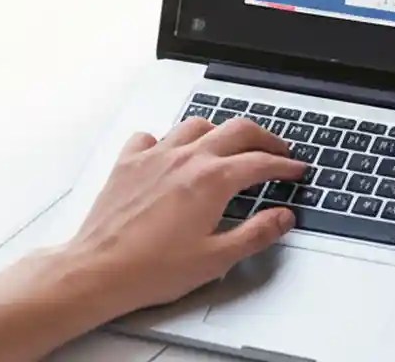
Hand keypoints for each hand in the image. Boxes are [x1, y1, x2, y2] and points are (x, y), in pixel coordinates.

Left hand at [0, 116, 305, 361]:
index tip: (296, 170)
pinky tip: (169, 152)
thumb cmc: (151, 269)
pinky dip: (166, 139)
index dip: (286, 165)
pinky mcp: (128, 163)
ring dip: (219, 131)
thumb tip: (282, 217)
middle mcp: (187, 159)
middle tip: (276, 150)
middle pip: (237, 130)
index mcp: (213, 180)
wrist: (98, 270)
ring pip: (197, 125)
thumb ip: (257, 233)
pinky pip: (151, 136)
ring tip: (229, 144)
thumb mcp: (217, 259)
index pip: (262, 162)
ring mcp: (155, 156)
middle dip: (264, 138)